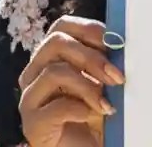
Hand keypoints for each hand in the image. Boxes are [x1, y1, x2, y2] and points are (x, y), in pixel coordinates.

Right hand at [18, 15, 124, 146]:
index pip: (62, 26)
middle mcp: (34, 73)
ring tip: (108, 103)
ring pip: (54, 72)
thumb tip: (122, 41)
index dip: (89, 29)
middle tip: (117, 76)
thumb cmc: (96, 115)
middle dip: (92, 57)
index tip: (116, 43)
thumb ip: (106, 61)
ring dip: (88, 85)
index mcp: (50, 57)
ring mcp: (30, 98)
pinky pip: (55, 107)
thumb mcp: (104, 82)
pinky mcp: (32, 123)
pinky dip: (79, 109)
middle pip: (56, 43)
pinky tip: (93, 115)